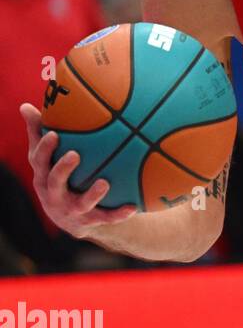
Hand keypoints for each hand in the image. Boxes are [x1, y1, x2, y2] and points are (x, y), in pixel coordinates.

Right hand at [20, 103, 135, 237]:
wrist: (75, 219)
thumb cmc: (60, 178)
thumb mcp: (48, 159)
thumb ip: (39, 133)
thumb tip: (24, 105)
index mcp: (43, 177)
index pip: (39, 161)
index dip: (45, 149)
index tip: (55, 134)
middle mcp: (54, 195)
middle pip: (54, 182)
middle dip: (62, 169)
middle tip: (74, 155)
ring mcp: (72, 210)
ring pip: (80, 204)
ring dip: (92, 194)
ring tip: (104, 183)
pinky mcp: (90, 222)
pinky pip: (106, 219)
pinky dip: (118, 214)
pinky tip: (133, 207)